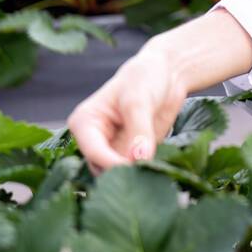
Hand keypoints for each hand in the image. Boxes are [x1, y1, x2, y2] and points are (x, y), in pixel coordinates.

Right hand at [67, 43, 186, 175]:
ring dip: (135, 176)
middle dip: (123, 174)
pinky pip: (135, 172)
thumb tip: (139, 158)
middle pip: (102, 170)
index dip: (114, 164)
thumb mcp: (139, 100)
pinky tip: (160, 169)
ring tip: (155, 170)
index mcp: (85, 124)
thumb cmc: (145, 78)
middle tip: (148, 171)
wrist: (167, 75)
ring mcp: (113, 150)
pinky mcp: (131, 155)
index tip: (137, 167)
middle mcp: (95, 141)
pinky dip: (146, 173)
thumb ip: (139, 130)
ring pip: (118, 175)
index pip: (94, 152)